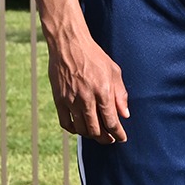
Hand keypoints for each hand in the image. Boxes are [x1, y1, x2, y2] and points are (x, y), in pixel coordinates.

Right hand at [45, 26, 129, 141]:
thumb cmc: (94, 56)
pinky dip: (74, 130)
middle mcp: (87, 98)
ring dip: (91, 135)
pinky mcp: (59, 100)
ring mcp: (71, 100)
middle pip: (96, 129)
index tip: (122, 138)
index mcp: (103, 91)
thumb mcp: (114, 71)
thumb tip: (125, 114)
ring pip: (81, 129)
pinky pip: (66, 123)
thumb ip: (120, 94)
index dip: (118, 133)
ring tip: (97, 134)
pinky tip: (80, 128)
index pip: (111, 121)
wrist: (69, 45)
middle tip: (110, 139)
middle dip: (105, 138)